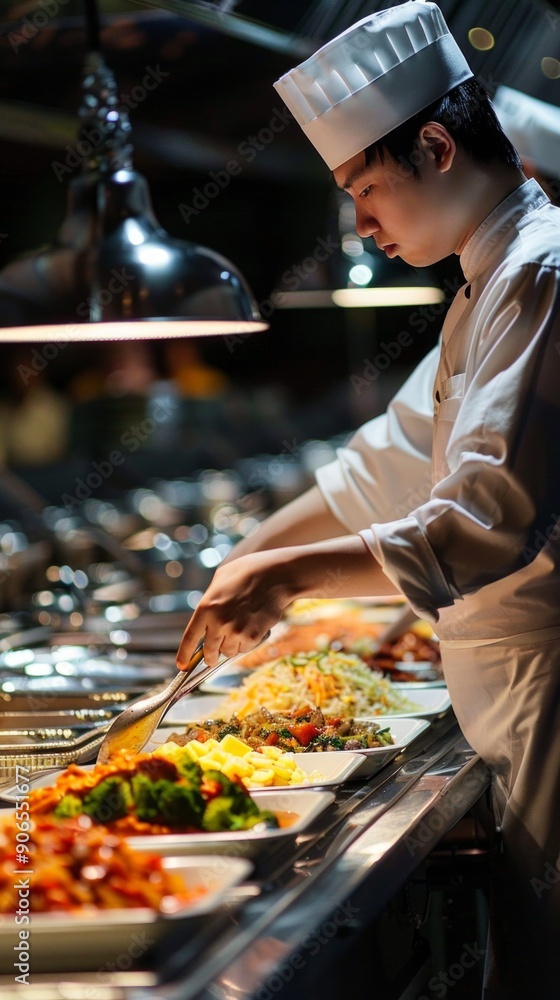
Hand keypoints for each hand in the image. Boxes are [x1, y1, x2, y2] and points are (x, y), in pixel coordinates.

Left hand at [176, 548, 298, 667]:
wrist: (275, 575)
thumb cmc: (247, 573)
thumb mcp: (219, 581)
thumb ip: (210, 602)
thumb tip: (207, 620)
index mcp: (206, 607)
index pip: (190, 638)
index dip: (184, 654)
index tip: (182, 665)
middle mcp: (218, 622)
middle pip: (210, 651)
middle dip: (210, 657)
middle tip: (212, 658)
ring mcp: (236, 631)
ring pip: (228, 652)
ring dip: (231, 647)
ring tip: (238, 632)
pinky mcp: (253, 636)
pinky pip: (244, 649)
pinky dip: (245, 644)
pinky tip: (250, 629)